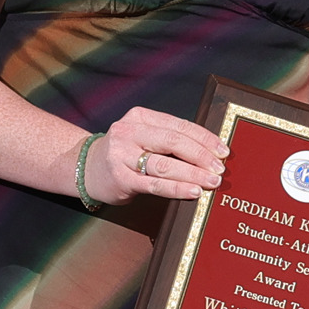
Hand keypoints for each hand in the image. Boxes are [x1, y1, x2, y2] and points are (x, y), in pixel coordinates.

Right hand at [81, 107, 227, 203]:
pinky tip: (193, 192)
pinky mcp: (120, 179)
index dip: (205, 138)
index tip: (223, 150)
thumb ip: (169, 139)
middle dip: (202, 156)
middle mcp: (128, 133)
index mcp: (139, 117)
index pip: (179, 125)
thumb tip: (211, 151)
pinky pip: (154, 184)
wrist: (84, 168)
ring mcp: (122, 156)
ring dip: (193, 174)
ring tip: (212, 181)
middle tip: (220, 168)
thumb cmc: (124, 152)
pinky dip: (177, 188)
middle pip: (174, 142)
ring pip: (165, 165)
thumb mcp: (143, 136)